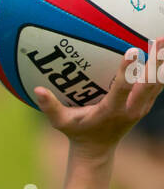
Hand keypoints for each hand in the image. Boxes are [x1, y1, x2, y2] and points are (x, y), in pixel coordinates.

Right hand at [34, 37, 163, 156]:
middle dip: (156, 62)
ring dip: (161, 62)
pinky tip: (161, 51)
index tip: (132, 51)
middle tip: (160, 38)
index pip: (122, 89)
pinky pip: (157, 85)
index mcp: (111, 111)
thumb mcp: (61, 122)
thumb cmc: (77, 132)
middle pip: (149, 83)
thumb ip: (50, 107)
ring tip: (163, 39)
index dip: (128, 70)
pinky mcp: (145, 105)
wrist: (97, 150)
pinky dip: (160, 69)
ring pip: (157, 83)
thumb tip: (36, 89)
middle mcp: (131, 110)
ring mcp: (141, 108)